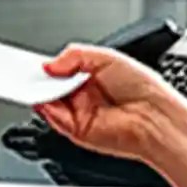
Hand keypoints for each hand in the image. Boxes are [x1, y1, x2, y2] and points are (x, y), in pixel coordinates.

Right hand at [33, 43, 185, 162]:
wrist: (155, 117)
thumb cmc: (143, 87)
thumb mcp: (106, 57)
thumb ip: (74, 56)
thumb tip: (49, 64)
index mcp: (92, 76)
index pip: (62, 70)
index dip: (48, 67)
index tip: (35, 62)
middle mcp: (85, 95)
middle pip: (52, 86)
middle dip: (40, 79)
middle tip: (31, 70)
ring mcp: (80, 113)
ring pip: (49, 102)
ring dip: (39, 93)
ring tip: (35, 81)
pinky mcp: (77, 130)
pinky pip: (55, 119)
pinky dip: (45, 108)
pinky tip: (43, 98)